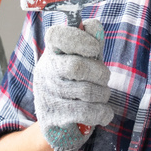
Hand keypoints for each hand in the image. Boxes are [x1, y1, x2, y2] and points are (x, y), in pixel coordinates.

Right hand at [32, 18, 113, 150]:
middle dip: (100, 73)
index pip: (56, 36)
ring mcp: (47, 95)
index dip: (80, 39)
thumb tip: (93, 25)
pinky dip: (102, 112)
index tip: (95, 49)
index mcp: (52, 53)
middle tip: (104, 78)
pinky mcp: (53, 117)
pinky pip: (85, 112)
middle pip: (76, 67)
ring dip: (103, 94)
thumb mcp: (83, 59)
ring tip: (102, 95)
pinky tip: (105, 112)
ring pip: (85, 91)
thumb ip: (91, 42)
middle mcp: (45, 72)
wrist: (59, 124)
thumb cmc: (76, 83)